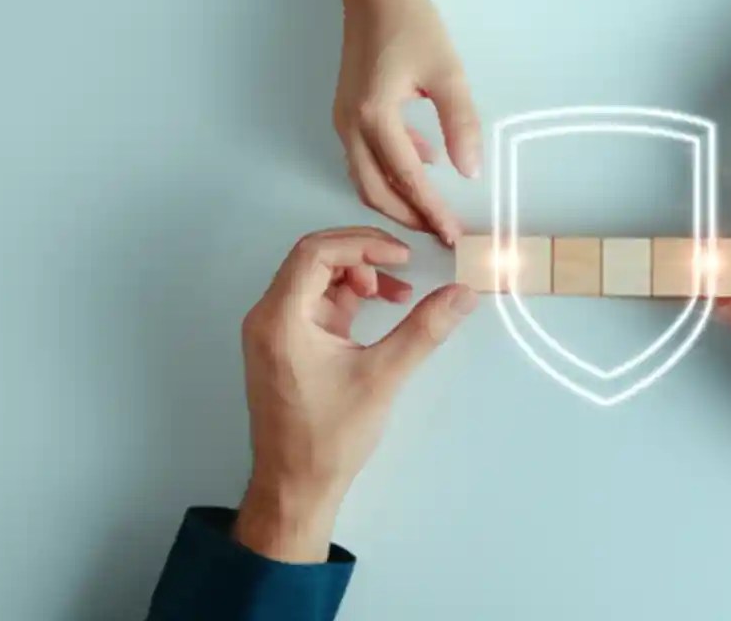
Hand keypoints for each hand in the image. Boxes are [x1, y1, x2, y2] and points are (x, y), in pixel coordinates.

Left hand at [233, 227, 477, 561]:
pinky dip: (350, 299)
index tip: (403, 256)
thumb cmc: (329, 438)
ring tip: (399, 294)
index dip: (363, 244)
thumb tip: (461, 294)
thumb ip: (424, 330)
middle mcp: (269, 317)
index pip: (316, 253)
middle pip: (314, 259)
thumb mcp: (383, 377)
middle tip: (404, 264)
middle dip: (363, 255)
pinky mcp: (287, 345)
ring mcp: (275, 331)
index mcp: (280, 319)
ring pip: (317, 280)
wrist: (295, 487)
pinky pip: (317, 303)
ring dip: (359, 277)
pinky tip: (382, 310)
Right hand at [332, 0, 478, 245]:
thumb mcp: (448, 73)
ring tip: (432, 211)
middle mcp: (351, 126)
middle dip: (408, 218)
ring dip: (397, 201)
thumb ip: (460, 124)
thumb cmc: (412, 25)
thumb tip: (469, 171)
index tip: (452, 235)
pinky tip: (424, 162)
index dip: (430, 211)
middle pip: (375, 191)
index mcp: (374, 117)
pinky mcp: (347, 114)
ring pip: (366, 179)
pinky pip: (365, 158)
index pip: (406, 179)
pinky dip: (390, 173)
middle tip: (441, 233)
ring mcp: (343, 121)